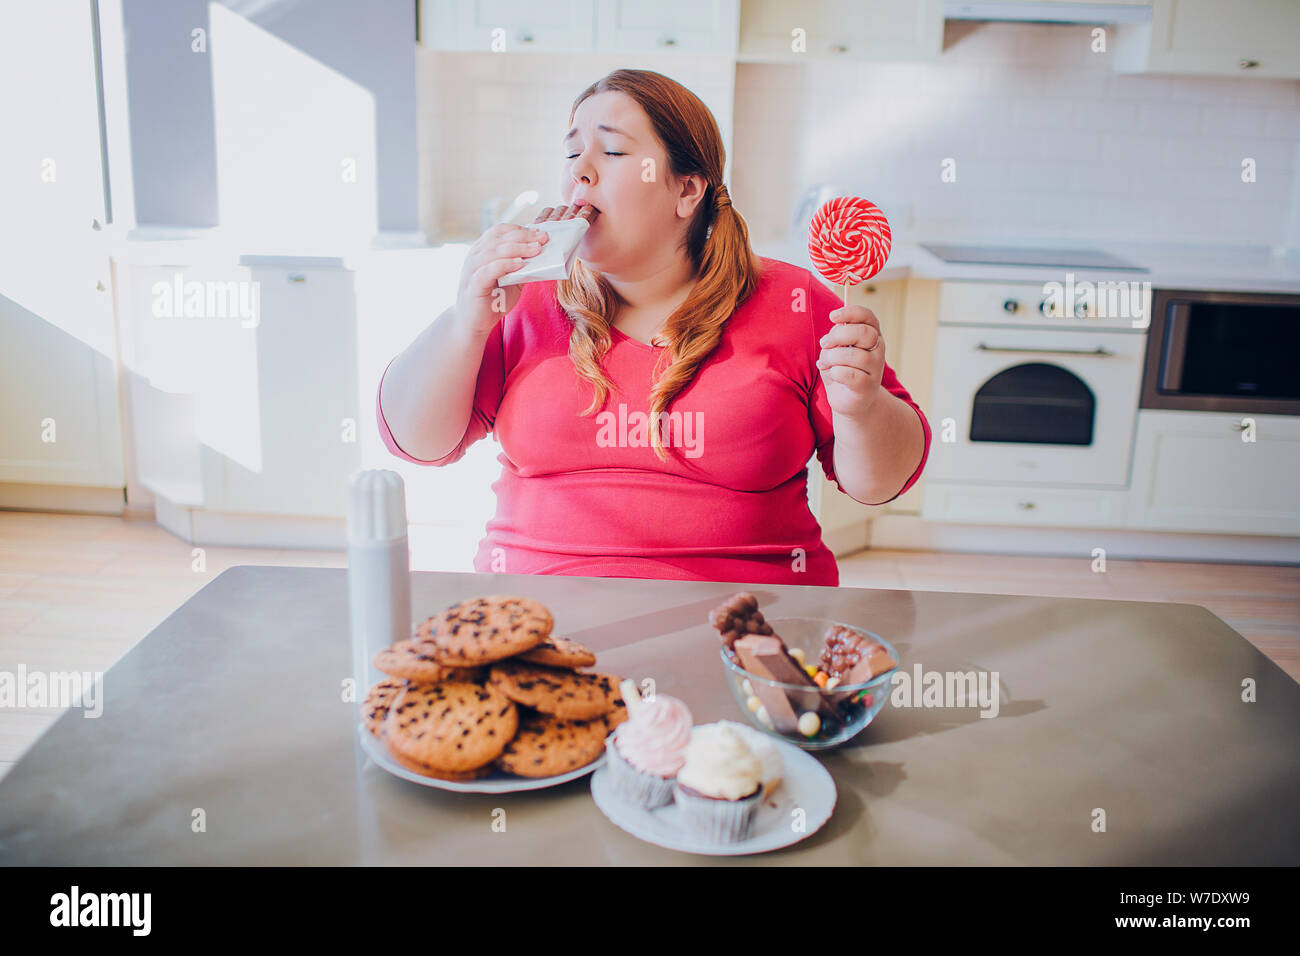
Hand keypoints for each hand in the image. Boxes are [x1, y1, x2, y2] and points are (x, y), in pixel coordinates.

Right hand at [455, 222, 549, 335]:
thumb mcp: (512, 280)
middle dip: (523, 237)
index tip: (540, 233)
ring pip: (494, 251)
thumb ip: (523, 268)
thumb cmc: (493, 300)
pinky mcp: (473, 285)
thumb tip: (543, 255)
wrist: (474, 323)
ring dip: (518, 248)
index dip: (520, 229)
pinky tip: (520, 264)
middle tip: (543, 239)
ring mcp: (472, 269)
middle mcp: (474, 256)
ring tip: (536, 250)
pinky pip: (488, 270)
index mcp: (482, 250)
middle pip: (499, 238)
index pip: (499, 231)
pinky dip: (505, 264)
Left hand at [816, 305, 884, 420]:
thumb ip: (836, 338)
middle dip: (838, 335)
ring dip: (832, 357)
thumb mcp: (836, 349)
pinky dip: (834, 373)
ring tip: (824, 363)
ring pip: (854, 355)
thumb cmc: (841, 370)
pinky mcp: (868, 386)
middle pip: (863, 333)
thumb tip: (835, 330)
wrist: (850, 401)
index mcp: (872, 335)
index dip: (850, 312)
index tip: (833, 316)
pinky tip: (832, 374)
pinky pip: (848, 374)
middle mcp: (878, 350)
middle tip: (824, 343)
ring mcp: (875, 368)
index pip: (867, 316)